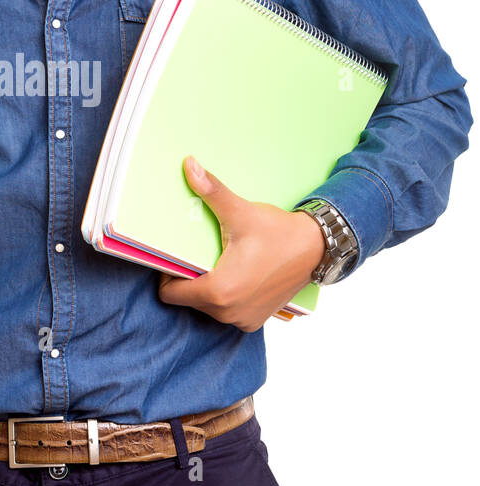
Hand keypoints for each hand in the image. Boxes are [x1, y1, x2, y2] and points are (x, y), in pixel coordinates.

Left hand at [157, 156, 325, 331]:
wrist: (317, 249)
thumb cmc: (279, 234)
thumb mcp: (241, 212)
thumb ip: (211, 191)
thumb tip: (189, 164)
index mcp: (219, 292)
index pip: (170, 294)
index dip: (168, 274)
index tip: (179, 256)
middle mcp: (228, 313)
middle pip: (188, 299)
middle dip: (189, 278)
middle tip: (202, 253)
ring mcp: (242, 320)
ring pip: (207, 307)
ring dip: (208, 287)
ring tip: (221, 262)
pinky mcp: (254, 320)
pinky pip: (226, 311)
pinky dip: (227, 296)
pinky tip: (237, 274)